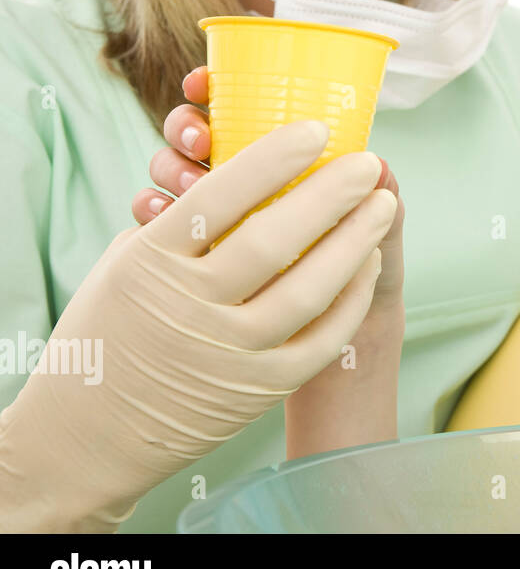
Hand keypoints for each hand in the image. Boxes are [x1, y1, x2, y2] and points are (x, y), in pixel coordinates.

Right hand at [133, 67, 406, 457]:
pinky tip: (367, 262)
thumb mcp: (126, 264)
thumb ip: (180, 222)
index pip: (217, 197)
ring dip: (355, 242)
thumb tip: (254, 169)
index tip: (316, 131)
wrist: (87, 437)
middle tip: (367, 162)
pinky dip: (351, 298)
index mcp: (148, 262)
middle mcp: (187, 307)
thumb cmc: (111, 329)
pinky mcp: (257, 389)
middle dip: (330, 194)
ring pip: (306, 291)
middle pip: (271, 239)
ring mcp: (225, 353)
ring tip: (383, 205)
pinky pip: (320, 340)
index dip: (272, 159)